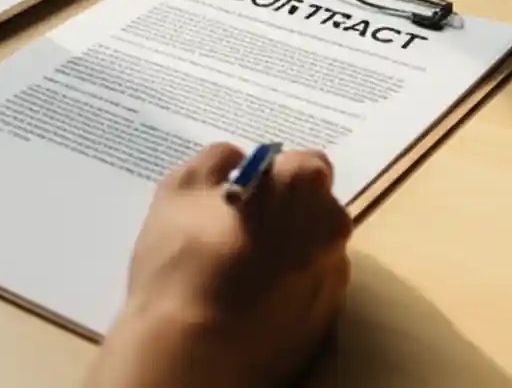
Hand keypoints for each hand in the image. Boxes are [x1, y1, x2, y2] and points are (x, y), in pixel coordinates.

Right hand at [85, 143, 351, 387]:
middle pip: (314, 206)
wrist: (193, 354)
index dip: (271, 174)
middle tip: (239, 229)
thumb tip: (238, 157)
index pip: (302, 162)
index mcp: (302, 188)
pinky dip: (289, 290)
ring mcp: (333, 280)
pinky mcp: (326, 323)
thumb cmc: (184, 262)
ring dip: (289, 250)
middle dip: (286, 210)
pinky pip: (310, 291)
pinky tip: (251, 303)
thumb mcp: (178, 191)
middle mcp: (331, 229)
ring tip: (242, 271)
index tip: (242, 191)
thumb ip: (213, 160)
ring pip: (314, 250)